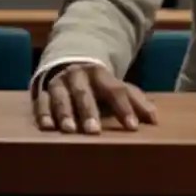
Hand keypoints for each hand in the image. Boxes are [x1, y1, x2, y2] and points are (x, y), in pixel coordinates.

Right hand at [34, 62, 157, 134]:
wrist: (70, 65)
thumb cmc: (99, 86)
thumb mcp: (117, 88)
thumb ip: (135, 102)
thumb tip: (154, 119)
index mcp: (101, 74)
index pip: (115, 90)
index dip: (124, 108)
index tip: (133, 127)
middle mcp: (78, 76)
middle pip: (85, 93)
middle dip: (89, 111)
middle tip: (94, 131)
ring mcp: (59, 83)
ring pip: (61, 97)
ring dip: (65, 113)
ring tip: (69, 130)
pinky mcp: (42, 91)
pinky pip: (40, 101)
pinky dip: (43, 113)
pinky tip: (47, 127)